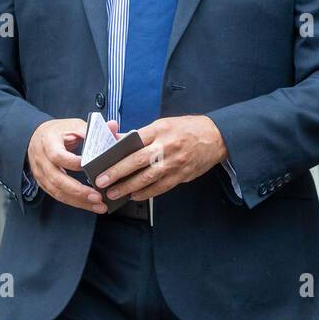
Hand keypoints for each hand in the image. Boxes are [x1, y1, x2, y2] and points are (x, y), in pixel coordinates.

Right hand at [27, 118, 106, 213]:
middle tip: (97, 196)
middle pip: (57, 179)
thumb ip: (92, 129)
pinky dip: (75, 202)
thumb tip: (113, 127)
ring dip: (79, 201)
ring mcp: (41, 174)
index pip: (58, 156)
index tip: (88, 166)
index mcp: (48, 142)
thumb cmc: (58, 131)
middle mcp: (42, 160)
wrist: (37, 137)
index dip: (72, 162)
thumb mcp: (73, 125)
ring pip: (58, 192)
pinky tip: (89, 205)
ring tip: (98, 205)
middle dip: (78, 190)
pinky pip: (59, 196)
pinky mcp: (44, 184)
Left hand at [94, 115, 227, 201]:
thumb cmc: (187, 128)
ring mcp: (175, 162)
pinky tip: (135, 195)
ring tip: (114, 193)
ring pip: (148, 177)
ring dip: (129, 187)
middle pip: (138, 160)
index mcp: (160, 129)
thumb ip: (142, 134)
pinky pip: (161, 187)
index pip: (134, 141)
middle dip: (117, 172)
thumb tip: (119, 141)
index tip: (102, 161)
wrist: (216, 137)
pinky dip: (146, 193)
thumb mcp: (164, 124)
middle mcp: (167, 146)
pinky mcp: (181, 175)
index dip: (116, 152)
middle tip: (102, 181)